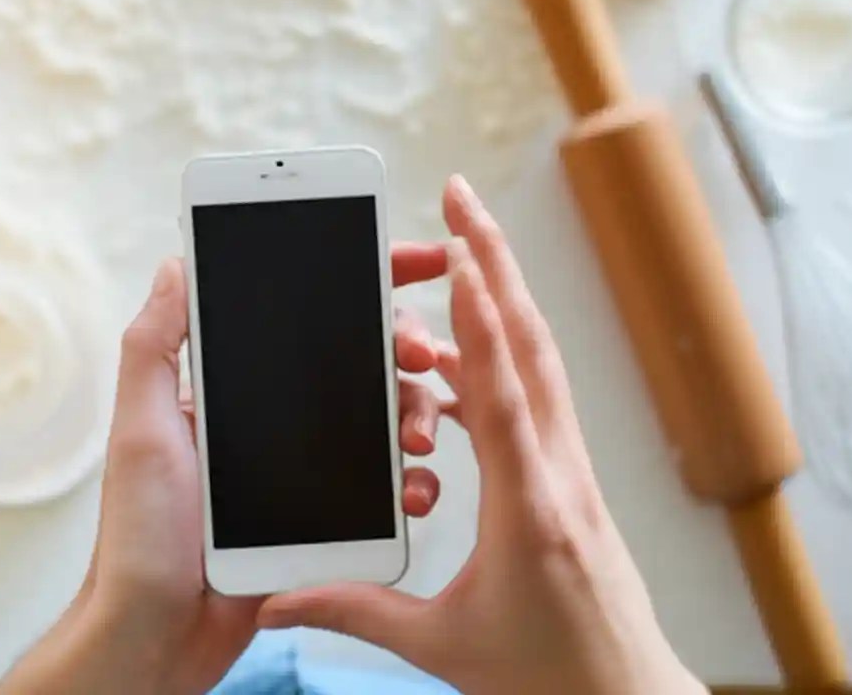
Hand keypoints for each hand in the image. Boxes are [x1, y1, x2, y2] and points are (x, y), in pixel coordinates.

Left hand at [0, 244, 453, 694]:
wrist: (157, 635)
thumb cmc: (138, 536)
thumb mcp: (139, 429)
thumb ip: (154, 347)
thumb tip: (175, 264)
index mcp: (233, 388)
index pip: (303, 318)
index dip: (362, 283)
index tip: (414, 260)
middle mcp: (275, 419)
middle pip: (359, 363)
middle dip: (404, 349)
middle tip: (425, 356)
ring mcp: (305, 468)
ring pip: (382, 420)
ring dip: (417, 416)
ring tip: (424, 437)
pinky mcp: (325, 515)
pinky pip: (381, 487)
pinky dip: (410, 483)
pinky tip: (417, 492)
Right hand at [258, 176, 704, 694]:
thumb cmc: (549, 677)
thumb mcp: (442, 648)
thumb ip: (357, 610)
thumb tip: (279, 598)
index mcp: (529, 512)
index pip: (503, 397)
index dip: (482, 320)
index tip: (463, 252)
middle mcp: (559, 476)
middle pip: (530, 350)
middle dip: (497, 265)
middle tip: (463, 203)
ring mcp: (572, 473)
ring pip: (539, 364)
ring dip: (504, 299)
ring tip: (463, 250)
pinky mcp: (570, 480)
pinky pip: (536, 398)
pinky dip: (502, 355)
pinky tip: (466, 352)